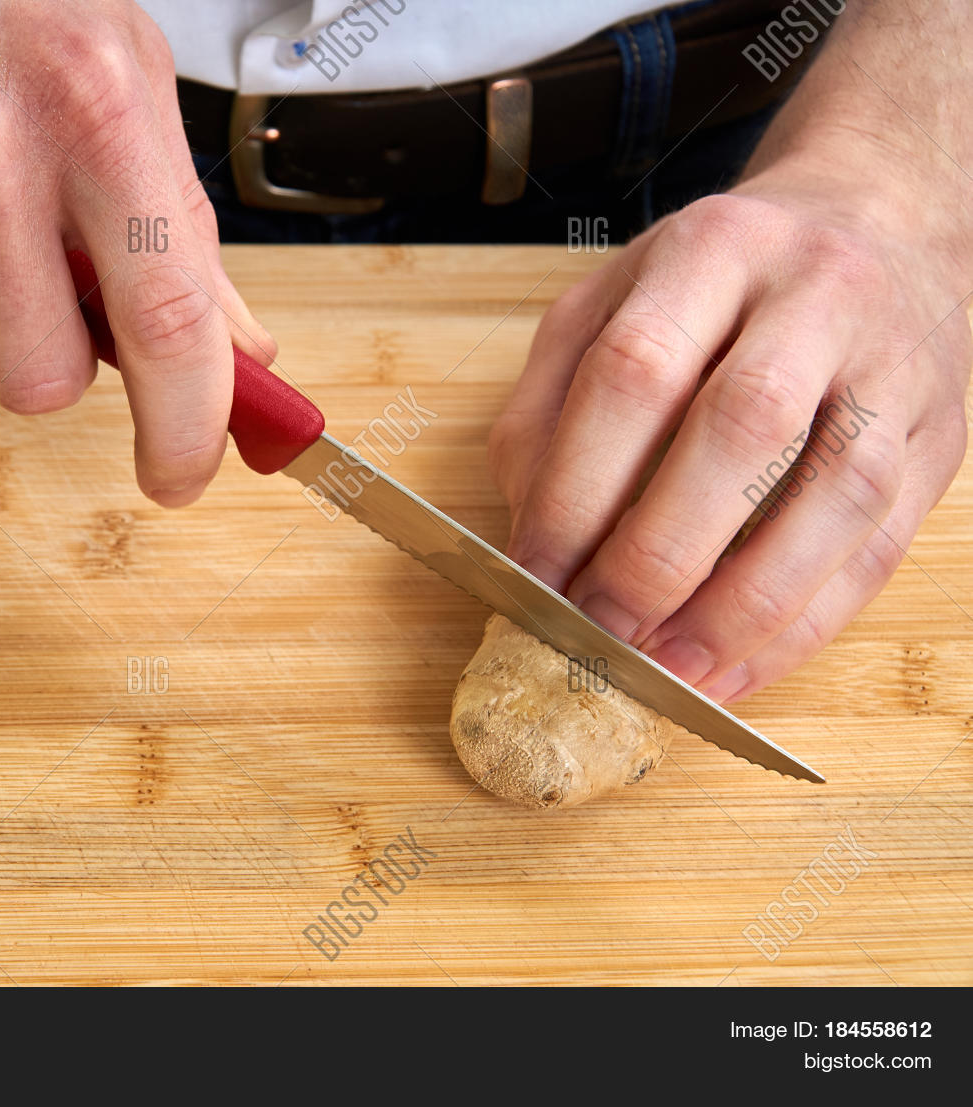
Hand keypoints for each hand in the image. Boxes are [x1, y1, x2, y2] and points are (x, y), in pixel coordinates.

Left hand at [489, 162, 970, 701]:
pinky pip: (883, 544)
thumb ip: (549, 408)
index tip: (533, 575)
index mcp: (709, 250)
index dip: (576, 488)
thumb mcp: (608, 306)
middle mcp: (815, 293)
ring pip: (836, 493)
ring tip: (668, 668)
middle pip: (743, 426)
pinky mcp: (940, 434)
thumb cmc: (716, 284)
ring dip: (744, 603)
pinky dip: (805, 623)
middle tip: (599, 629)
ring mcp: (894, 363)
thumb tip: (532, 537)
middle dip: (658, 550)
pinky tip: (737, 668)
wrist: (875, 221)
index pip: (633, 372)